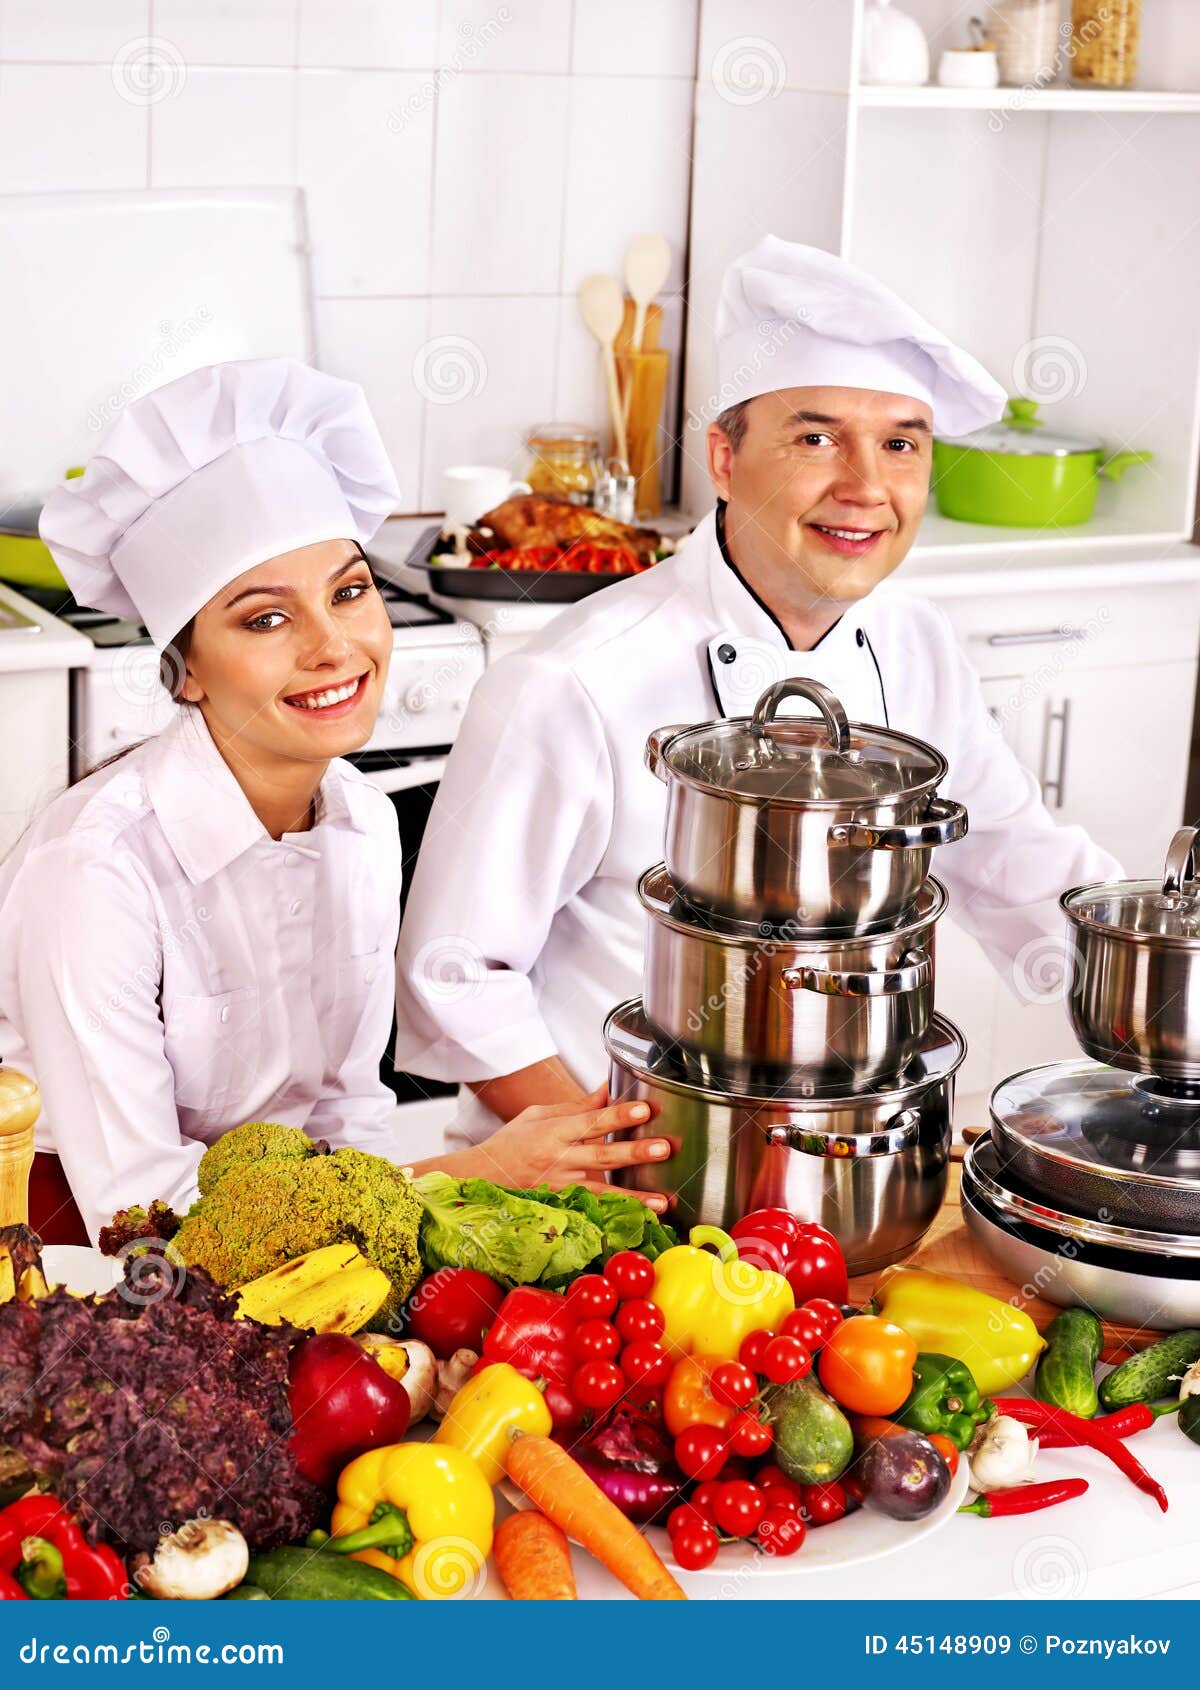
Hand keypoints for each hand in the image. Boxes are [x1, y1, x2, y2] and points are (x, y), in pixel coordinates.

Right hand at [470, 1084, 671, 1209]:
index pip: (590, 1121)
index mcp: (553, 1132)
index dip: (617, 1115)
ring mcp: (560, 1188)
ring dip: (634, 1196)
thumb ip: (577, 1107)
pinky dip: (617, 1215)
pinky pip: (593, 1211)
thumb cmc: (512, 1142)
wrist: (482, 1178)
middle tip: (663, 1148)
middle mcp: (558, 1161)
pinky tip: (641, 1218)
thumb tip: (609, 1089)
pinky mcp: (561, 1206)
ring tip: (662, 1200)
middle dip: (634, 1152)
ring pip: (602, 1192)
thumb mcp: (538, 1115)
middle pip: (601, 1157)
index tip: (643, 1109)